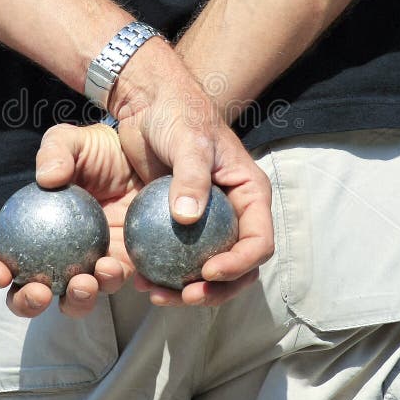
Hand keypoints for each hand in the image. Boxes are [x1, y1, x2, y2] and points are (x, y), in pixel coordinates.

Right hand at [0, 123, 141, 318]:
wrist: (147, 154)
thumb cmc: (102, 149)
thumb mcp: (75, 141)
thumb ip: (55, 150)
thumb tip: (46, 178)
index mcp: (31, 228)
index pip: (0, 255)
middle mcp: (54, 254)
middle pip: (29, 292)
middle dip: (26, 302)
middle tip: (39, 291)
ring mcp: (87, 264)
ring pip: (72, 299)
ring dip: (73, 300)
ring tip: (83, 283)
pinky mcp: (122, 265)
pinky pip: (112, 282)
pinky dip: (110, 281)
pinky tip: (112, 267)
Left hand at [111, 38, 273, 306]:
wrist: (149, 103)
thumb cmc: (177, 115)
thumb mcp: (189, 141)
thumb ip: (191, 177)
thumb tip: (188, 219)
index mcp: (249, 194)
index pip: (259, 241)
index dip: (240, 264)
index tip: (207, 271)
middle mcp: (234, 212)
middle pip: (239, 266)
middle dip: (216, 289)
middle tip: (183, 296)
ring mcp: (208, 221)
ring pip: (209, 269)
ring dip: (188, 289)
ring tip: (156, 292)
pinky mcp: (180, 224)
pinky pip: (179, 258)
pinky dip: (166, 273)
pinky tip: (140, 278)